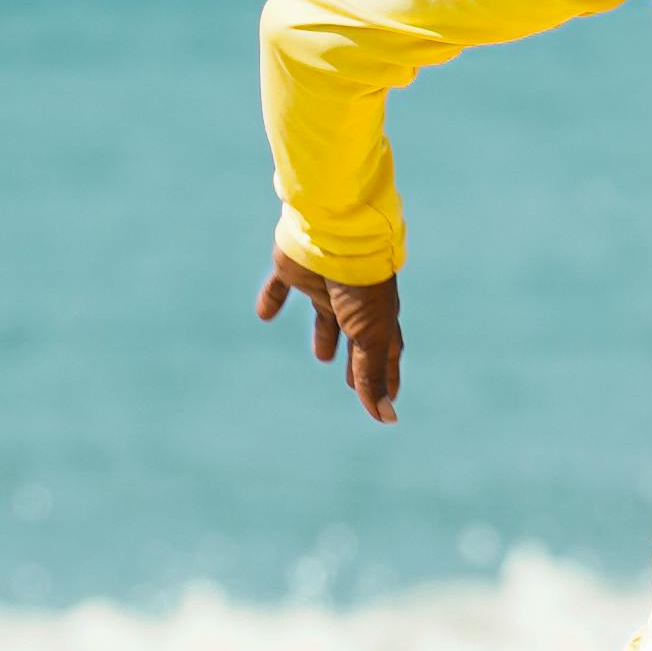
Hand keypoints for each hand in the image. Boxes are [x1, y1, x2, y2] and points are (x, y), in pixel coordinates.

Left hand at [257, 261, 403, 422]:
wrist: (336, 232)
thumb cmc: (360, 286)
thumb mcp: (369, 336)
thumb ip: (371, 376)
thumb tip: (386, 418)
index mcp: (376, 316)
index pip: (385, 354)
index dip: (385, 378)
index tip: (386, 402)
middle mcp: (352, 301)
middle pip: (356, 337)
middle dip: (355, 360)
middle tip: (349, 383)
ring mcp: (324, 283)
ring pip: (324, 314)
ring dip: (324, 334)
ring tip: (322, 355)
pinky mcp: (294, 268)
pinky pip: (281, 287)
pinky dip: (273, 299)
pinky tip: (264, 313)